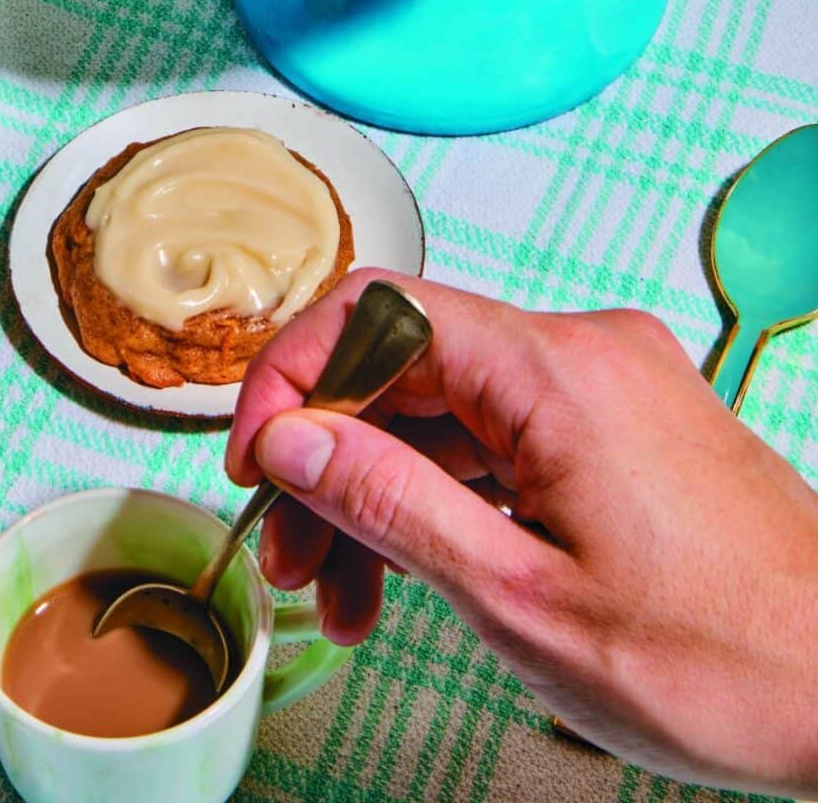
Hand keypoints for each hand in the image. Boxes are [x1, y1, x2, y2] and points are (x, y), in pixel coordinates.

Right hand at [227, 269, 817, 793]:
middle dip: (331, 459)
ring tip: (346, 604)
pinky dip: (453, 498)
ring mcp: (612, 386)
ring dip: (386, 494)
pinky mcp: (629, 428)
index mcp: (556, 369)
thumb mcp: (522, 600)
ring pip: (453, 410)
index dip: (291, 380)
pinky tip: (418, 576)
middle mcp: (584, 350)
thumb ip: (392, 504)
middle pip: (408, 366)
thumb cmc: (722, 663)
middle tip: (289, 564)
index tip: (251, 465)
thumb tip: (289, 440)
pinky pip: (508, 437)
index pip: (376, 311)